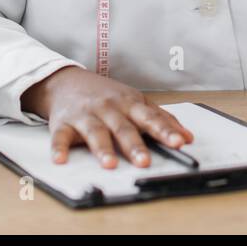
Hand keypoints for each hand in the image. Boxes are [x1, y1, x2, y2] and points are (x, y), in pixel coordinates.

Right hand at [20, 67, 194, 168]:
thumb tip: (187, 137)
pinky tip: (60, 159)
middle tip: (144, 162)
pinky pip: (61, 136)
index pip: (150, 118)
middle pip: (123, 128)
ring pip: (95, 133)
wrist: (67, 81)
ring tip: (109, 164)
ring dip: (102, 149)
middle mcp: (108, 108)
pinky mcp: (64, 123)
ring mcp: (86, 115)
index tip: (179, 143)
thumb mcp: (136, 101)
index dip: (165, 131)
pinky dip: (59, 148)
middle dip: (134, 145)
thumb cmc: (106, 95)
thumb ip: (161, 119)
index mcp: (129, 104)